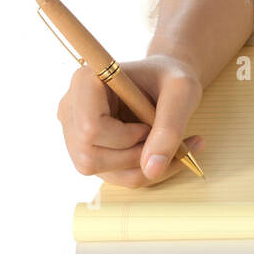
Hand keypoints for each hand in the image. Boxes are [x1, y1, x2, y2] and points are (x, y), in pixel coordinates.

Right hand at [57, 54, 204, 187]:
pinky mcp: (87, 151)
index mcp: (85, 81)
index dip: (124, 137)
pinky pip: (113, 176)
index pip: (89, 128)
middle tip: (166, 139)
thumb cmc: (171, 77)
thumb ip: (169, 127)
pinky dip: (144, 171)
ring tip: (172, 145)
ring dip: (142, 166)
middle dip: (135, 156)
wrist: (165, 80)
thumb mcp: (182, 91)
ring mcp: (75, 133)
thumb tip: (152, 170)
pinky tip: (166, 154)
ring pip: (102, 172)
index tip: (150, 124)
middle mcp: (71, 109)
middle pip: (90, 157)